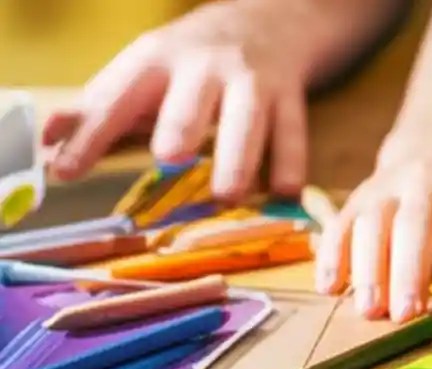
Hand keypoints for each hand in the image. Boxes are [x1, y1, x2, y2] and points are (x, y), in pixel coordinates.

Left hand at [42, 0, 332, 198]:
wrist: (271, 20)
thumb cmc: (194, 58)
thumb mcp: (144, 71)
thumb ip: (98, 108)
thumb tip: (48, 143)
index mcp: (157, 60)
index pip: (118, 99)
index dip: (92, 135)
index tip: (67, 171)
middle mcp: (205, 67)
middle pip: (190, 100)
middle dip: (182, 126)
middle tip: (170, 156)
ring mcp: (252, 82)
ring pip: (248, 120)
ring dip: (239, 158)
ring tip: (228, 195)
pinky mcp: (291, 97)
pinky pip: (293, 134)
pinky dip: (291, 166)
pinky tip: (284, 192)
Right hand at [315, 134, 431, 322]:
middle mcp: (426, 176)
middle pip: (416, 223)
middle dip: (410, 269)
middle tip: (409, 314)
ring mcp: (387, 186)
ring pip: (372, 224)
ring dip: (367, 267)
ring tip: (370, 310)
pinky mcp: (358, 198)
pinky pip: (340, 225)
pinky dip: (332, 255)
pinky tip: (331, 288)